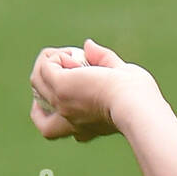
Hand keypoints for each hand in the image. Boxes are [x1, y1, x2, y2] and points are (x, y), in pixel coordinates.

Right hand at [28, 38, 159, 142]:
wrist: (136, 104)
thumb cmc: (139, 97)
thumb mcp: (121, 77)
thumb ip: (104, 61)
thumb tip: (88, 45)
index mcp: (88, 129)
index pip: (62, 130)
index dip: (57, 112)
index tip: (69, 92)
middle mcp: (71, 123)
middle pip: (40, 120)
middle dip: (42, 89)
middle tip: (63, 69)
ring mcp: (62, 106)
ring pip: (37, 82)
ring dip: (51, 63)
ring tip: (74, 57)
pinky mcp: (61, 89)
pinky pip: (45, 67)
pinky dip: (55, 56)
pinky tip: (74, 56)